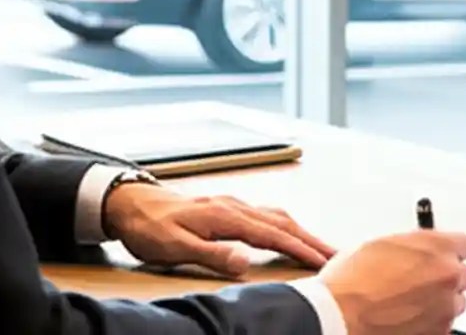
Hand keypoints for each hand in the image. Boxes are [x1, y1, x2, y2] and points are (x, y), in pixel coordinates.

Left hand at [103, 184, 336, 276]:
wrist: (129, 203)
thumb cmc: (149, 227)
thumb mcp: (175, 247)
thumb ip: (211, 255)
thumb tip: (244, 262)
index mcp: (226, 216)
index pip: (273, 235)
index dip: (300, 249)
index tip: (323, 262)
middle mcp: (235, 206)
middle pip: (283, 222)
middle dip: (311, 239)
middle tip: (336, 254)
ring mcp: (232, 205)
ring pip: (276, 216)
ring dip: (301, 231)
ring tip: (319, 246)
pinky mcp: (226, 208)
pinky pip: (265, 215)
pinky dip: (285, 224)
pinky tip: (286, 231)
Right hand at [320, 230, 465, 334]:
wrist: (340, 316)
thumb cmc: (351, 283)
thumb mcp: (380, 244)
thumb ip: (410, 245)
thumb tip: (413, 250)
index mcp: (436, 247)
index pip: (463, 244)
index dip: (448, 250)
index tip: (440, 255)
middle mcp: (447, 276)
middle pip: (461, 275)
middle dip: (443, 277)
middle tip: (418, 281)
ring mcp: (445, 308)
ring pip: (454, 303)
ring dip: (439, 302)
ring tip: (408, 303)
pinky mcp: (438, 333)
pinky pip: (442, 325)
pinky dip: (429, 323)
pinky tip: (405, 318)